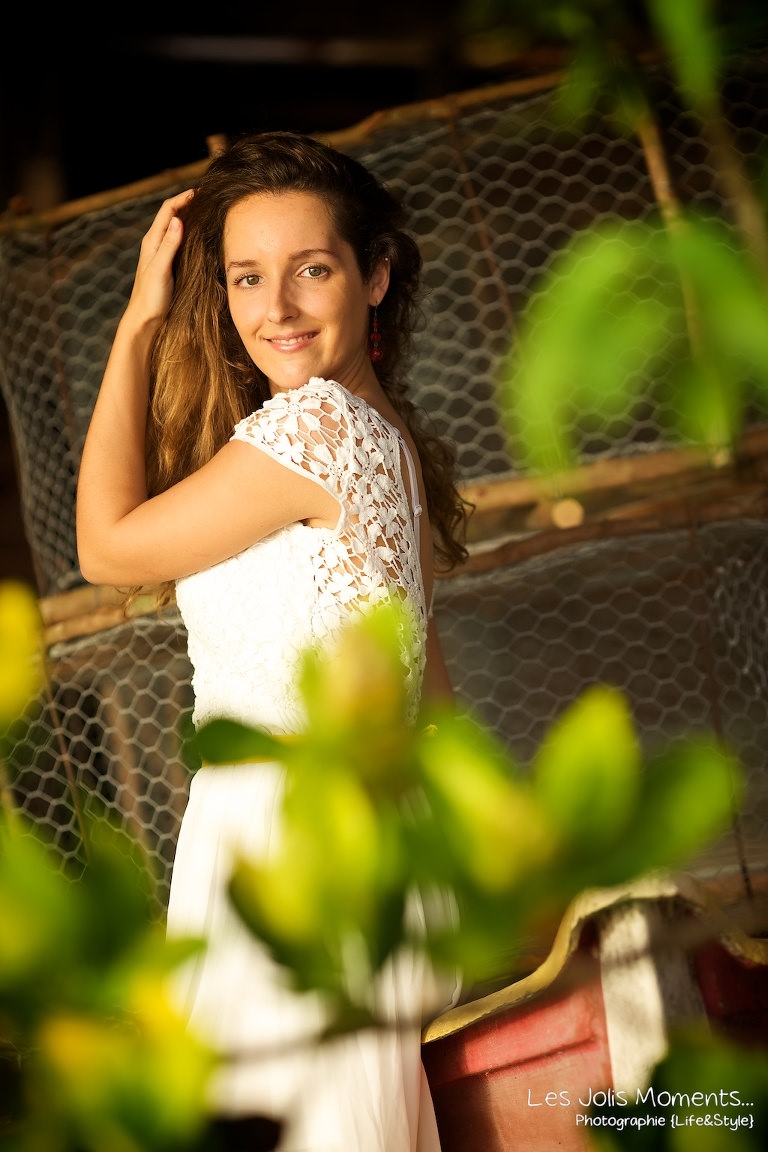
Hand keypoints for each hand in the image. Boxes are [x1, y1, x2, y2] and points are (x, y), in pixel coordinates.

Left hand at [126, 188, 194, 325]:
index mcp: (152, 241)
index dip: (183, 198)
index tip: (200, 192)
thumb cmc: (151, 296)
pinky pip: (180, 243)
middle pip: (172, 216)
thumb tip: (179, 220)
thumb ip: (168, 245)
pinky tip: (202, 239)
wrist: (144, 319)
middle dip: (188, 204)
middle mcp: (156, 244)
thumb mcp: (160, 269)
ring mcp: (162, 254)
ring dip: (190, 218)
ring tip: (207, 214)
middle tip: (208, 199)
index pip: (168, 210)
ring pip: (177, 229)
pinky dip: (191, 235)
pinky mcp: (169, 265)